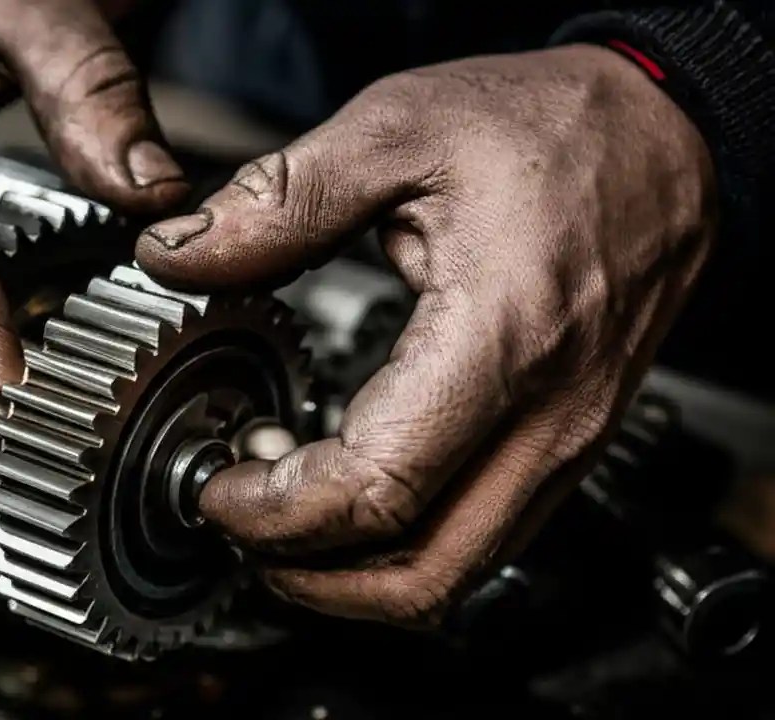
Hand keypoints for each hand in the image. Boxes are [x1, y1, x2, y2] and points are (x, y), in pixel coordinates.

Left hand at [135, 45, 716, 626]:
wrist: (665, 136)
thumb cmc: (557, 127)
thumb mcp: (400, 129)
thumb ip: (282, 200)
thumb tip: (179, 252)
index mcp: (500, 339)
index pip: (374, 490)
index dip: (274, 514)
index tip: (215, 489)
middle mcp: (546, 416)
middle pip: (417, 574)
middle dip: (304, 572)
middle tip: (235, 517)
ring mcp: (566, 444)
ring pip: (452, 573)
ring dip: (350, 569)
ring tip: (279, 504)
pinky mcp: (565, 446)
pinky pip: (480, 536)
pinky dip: (400, 540)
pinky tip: (345, 482)